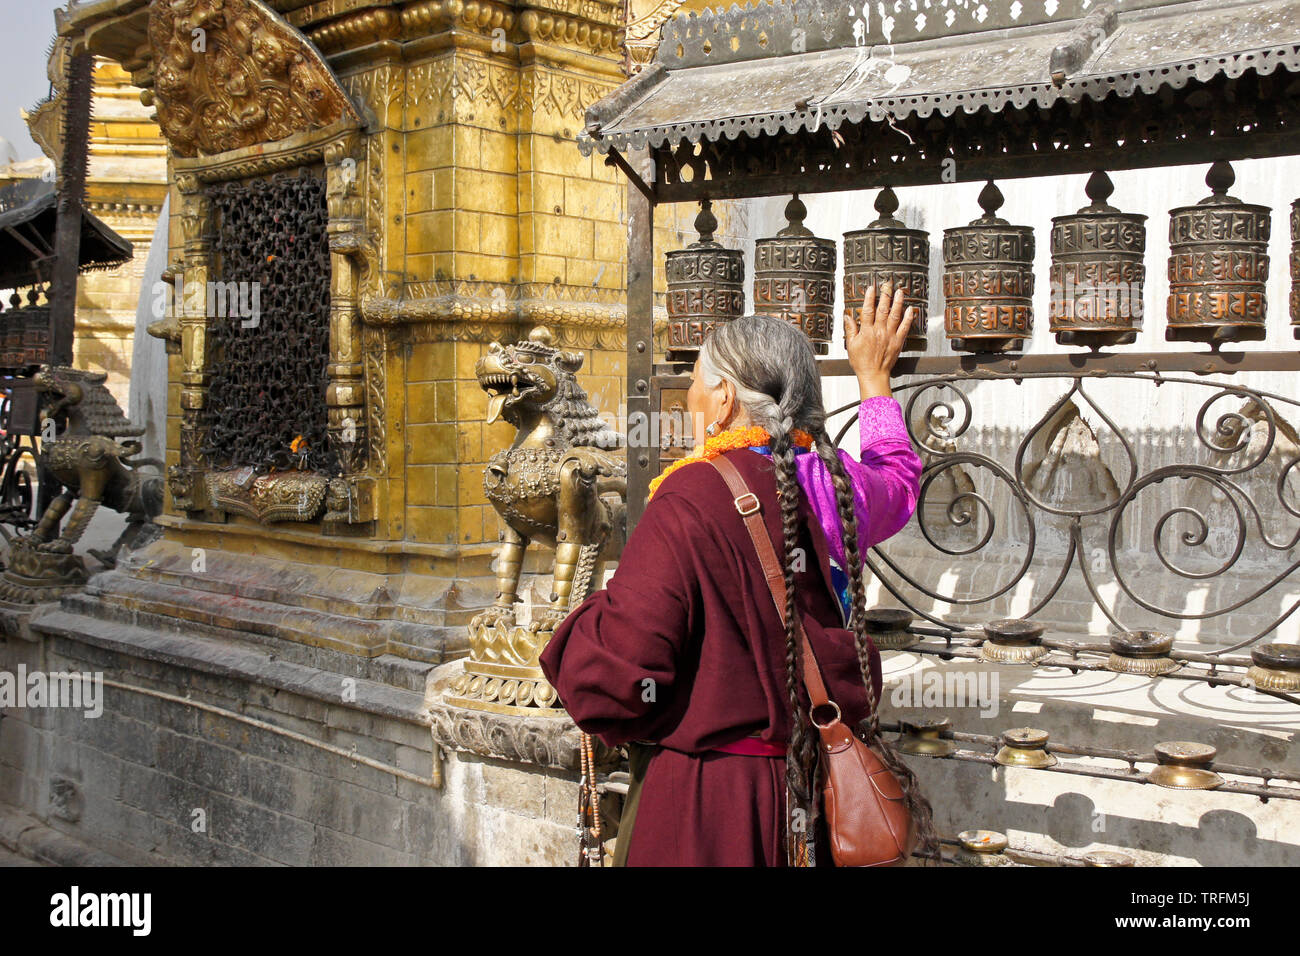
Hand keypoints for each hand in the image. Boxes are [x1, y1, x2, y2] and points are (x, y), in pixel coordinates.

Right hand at [843, 281, 913, 398]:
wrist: (874, 375)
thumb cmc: (862, 362)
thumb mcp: (851, 345)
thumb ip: (850, 329)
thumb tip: (847, 316)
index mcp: (866, 332)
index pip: (867, 310)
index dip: (869, 298)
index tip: (871, 288)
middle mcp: (879, 331)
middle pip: (882, 309)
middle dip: (885, 295)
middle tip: (887, 284)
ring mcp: (890, 336)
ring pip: (894, 315)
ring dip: (897, 302)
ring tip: (899, 291)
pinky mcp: (898, 341)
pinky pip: (904, 327)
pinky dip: (908, 317)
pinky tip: (910, 308)